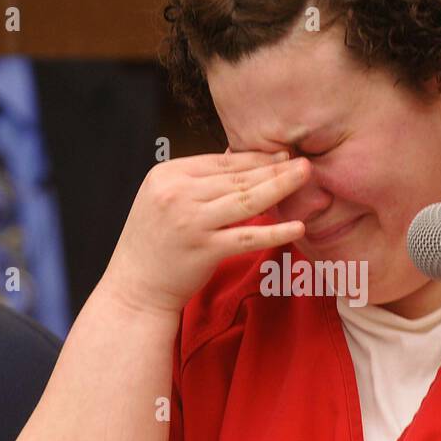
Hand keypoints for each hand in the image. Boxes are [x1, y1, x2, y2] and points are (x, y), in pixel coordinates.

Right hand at [100, 149, 310, 315]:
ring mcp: (191, 222)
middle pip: (237, 178)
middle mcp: (177, 193)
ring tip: (305, 178)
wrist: (135, 286)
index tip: (282, 154)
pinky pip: (247, 237)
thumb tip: (233, 154)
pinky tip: (298, 226)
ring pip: (246, 200)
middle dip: (274, 168)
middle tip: (304, 161)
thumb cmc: (155, 242)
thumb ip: (196, 179)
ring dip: (280, 187)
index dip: (255, 157)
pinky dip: (274, 231)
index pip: (221, 161)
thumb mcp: (165, 199)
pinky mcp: (204, 250)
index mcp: (167, 174)